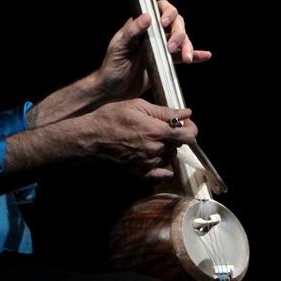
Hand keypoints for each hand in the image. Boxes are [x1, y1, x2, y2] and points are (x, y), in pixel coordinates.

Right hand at [80, 100, 197, 179]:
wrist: (89, 139)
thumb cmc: (109, 118)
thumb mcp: (137, 106)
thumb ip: (164, 111)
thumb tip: (185, 114)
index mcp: (155, 131)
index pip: (188, 135)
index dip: (191, 128)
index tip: (186, 123)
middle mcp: (154, 149)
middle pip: (179, 145)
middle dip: (175, 135)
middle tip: (162, 127)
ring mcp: (147, 164)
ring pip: (170, 157)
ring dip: (167, 148)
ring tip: (150, 139)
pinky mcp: (140, 174)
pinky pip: (162, 173)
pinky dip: (162, 165)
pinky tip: (153, 155)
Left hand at [94, 0, 211, 101]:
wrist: (113, 91)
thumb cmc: (111, 67)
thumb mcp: (119, 48)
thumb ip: (132, 32)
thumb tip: (146, 17)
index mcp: (141, 25)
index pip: (159, 9)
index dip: (167, 12)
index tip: (165, 23)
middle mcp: (153, 34)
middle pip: (176, 24)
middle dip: (179, 33)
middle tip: (172, 47)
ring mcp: (161, 47)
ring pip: (181, 40)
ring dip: (188, 46)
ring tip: (186, 58)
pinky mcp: (166, 62)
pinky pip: (183, 56)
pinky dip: (195, 55)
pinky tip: (204, 56)